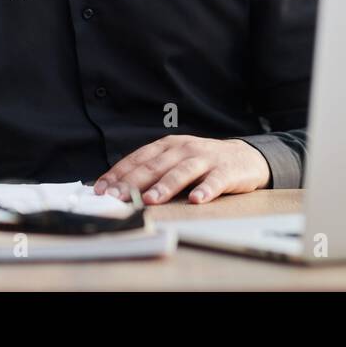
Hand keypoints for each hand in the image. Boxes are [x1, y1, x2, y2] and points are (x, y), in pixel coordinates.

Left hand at [93, 136, 270, 204]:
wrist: (244, 157)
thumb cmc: (202, 162)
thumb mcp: (174, 160)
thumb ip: (150, 171)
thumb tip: (116, 189)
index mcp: (167, 146)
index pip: (138, 159)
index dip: (118, 174)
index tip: (101, 190)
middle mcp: (184, 149)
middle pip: (155, 166)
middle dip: (133, 183)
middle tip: (117, 197)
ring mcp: (205, 159)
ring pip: (181, 172)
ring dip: (165, 186)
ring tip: (151, 200)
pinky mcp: (226, 171)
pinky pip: (214, 182)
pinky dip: (205, 190)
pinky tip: (196, 200)